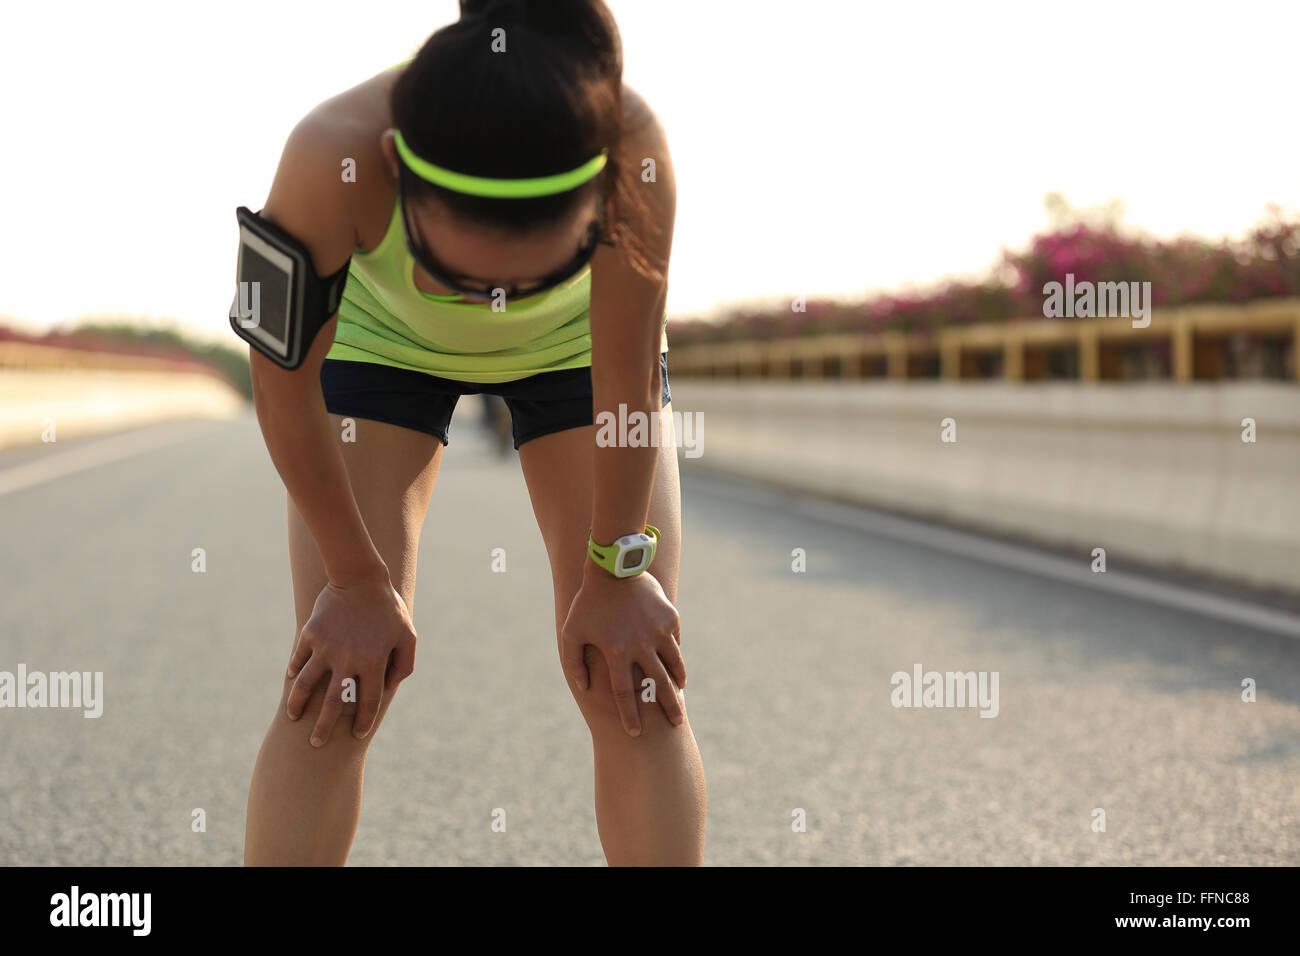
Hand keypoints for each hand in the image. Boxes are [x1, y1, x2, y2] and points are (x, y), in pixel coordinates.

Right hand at [285, 571, 416, 745]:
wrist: (361, 577)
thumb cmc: (389, 608)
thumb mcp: (407, 634)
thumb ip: (404, 664)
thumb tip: (389, 687)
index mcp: (373, 662)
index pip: (368, 702)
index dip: (362, 721)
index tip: (356, 734)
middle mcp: (348, 659)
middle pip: (332, 703)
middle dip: (323, 728)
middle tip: (316, 745)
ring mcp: (326, 647)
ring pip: (307, 685)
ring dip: (298, 705)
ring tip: (294, 717)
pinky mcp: (310, 634)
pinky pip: (299, 659)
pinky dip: (295, 672)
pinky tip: (294, 682)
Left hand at [561, 563, 686, 735]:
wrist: (614, 566)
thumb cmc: (588, 602)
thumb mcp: (571, 632)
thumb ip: (574, 663)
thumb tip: (585, 687)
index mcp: (616, 652)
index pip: (624, 693)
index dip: (630, 715)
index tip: (634, 732)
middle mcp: (641, 645)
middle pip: (659, 685)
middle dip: (669, 707)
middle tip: (676, 723)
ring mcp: (658, 631)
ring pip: (674, 664)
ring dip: (678, 681)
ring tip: (680, 694)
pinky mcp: (669, 617)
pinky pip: (675, 641)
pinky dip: (675, 654)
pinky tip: (675, 663)